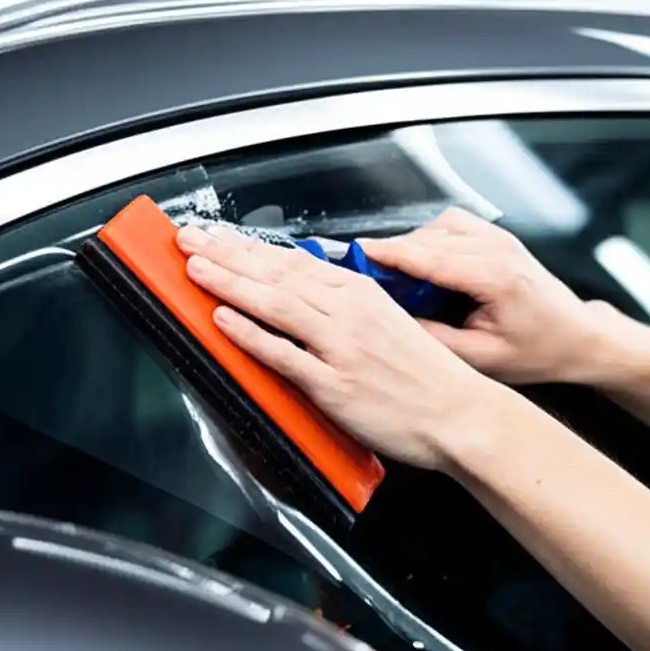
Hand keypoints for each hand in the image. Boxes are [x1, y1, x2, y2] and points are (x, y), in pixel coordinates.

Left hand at [175, 224, 525, 470]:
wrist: (461, 416)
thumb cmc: (427, 376)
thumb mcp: (388, 321)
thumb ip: (345, 304)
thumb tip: (304, 287)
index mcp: (361, 294)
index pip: (293, 260)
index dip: (248, 245)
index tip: (217, 234)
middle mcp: (349, 313)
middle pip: (277, 273)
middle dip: (227, 253)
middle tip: (188, 238)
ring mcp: (341, 348)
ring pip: (276, 304)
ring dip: (231, 283)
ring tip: (195, 268)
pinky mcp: (335, 385)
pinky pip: (285, 354)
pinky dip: (251, 334)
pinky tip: (224, 319)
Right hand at [361, 208, 616, 384]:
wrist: (577, 337)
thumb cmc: (538, 351)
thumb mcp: (482, 358)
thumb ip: (434, 338)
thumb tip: (392, 320)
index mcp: (496, 276)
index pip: (430, 256)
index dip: (389, 254)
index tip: (357, 254)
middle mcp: (498, 248)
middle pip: (428, 238)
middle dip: (393, 254)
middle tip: (367, 278)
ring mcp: (498, 238)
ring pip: (436, 227)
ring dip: (412, 247)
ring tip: (398, 278)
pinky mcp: (496, 236)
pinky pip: (450, 226)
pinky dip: (429, 241)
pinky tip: (424, 267)